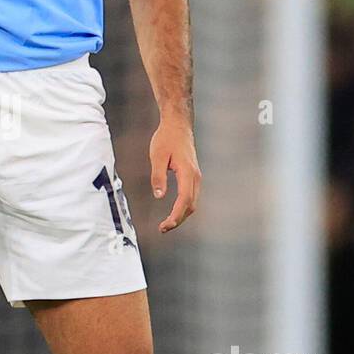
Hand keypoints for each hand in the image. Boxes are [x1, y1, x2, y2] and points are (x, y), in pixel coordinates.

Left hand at [149, 115, 200, 232]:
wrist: (178, 125)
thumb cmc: (166, 138)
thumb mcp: (157, 156)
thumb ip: (158, 176)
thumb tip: (159, 196)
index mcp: (187, 172)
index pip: (184, 200)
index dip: (176, 216)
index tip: (165, 226)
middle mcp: (195, 177)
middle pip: (191, 205)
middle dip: (178, 219)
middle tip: (163, 229)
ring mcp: (196, 177)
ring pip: (192, 202)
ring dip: (181, 215)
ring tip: (166, 224)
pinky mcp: (193, 176)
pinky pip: (191, 196)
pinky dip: (184, 207)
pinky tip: (174, 212)